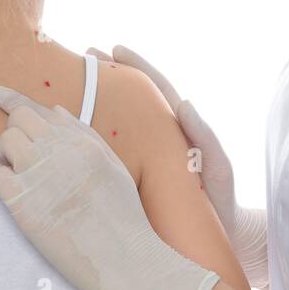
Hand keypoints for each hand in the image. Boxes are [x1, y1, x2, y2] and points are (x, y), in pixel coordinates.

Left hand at [0, 85, 220, 289]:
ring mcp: (40, 173)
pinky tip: (7, 191)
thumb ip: (84, 136)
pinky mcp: (23, 202)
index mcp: (84, 140)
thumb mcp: (113, 167)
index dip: (16, 99)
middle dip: (14, 130)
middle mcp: (62, 150)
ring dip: (5, 154)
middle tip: (17, 153)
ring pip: (4, 142)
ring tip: (17, 174)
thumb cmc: (123, 218)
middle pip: (19, 119)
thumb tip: (55, 110)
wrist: (124, 258)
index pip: (43, 108)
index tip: (0, 94)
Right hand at [88, 44, 269, 289]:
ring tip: (67, 86)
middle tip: (80, 59)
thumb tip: (185, 103)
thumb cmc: (221, 200)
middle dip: (106, 77)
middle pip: (129, 99)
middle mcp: (156, 139)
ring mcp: (142, 158)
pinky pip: (109, 154)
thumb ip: (204, 137)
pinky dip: (90, 139)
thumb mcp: (218, 167)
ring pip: (115, 124)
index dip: (135, 67)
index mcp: (176, 130)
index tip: (114, 50)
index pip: (154, 89)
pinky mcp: (131, 178)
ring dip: (94, 103)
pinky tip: (69, 134)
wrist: (215, 239)